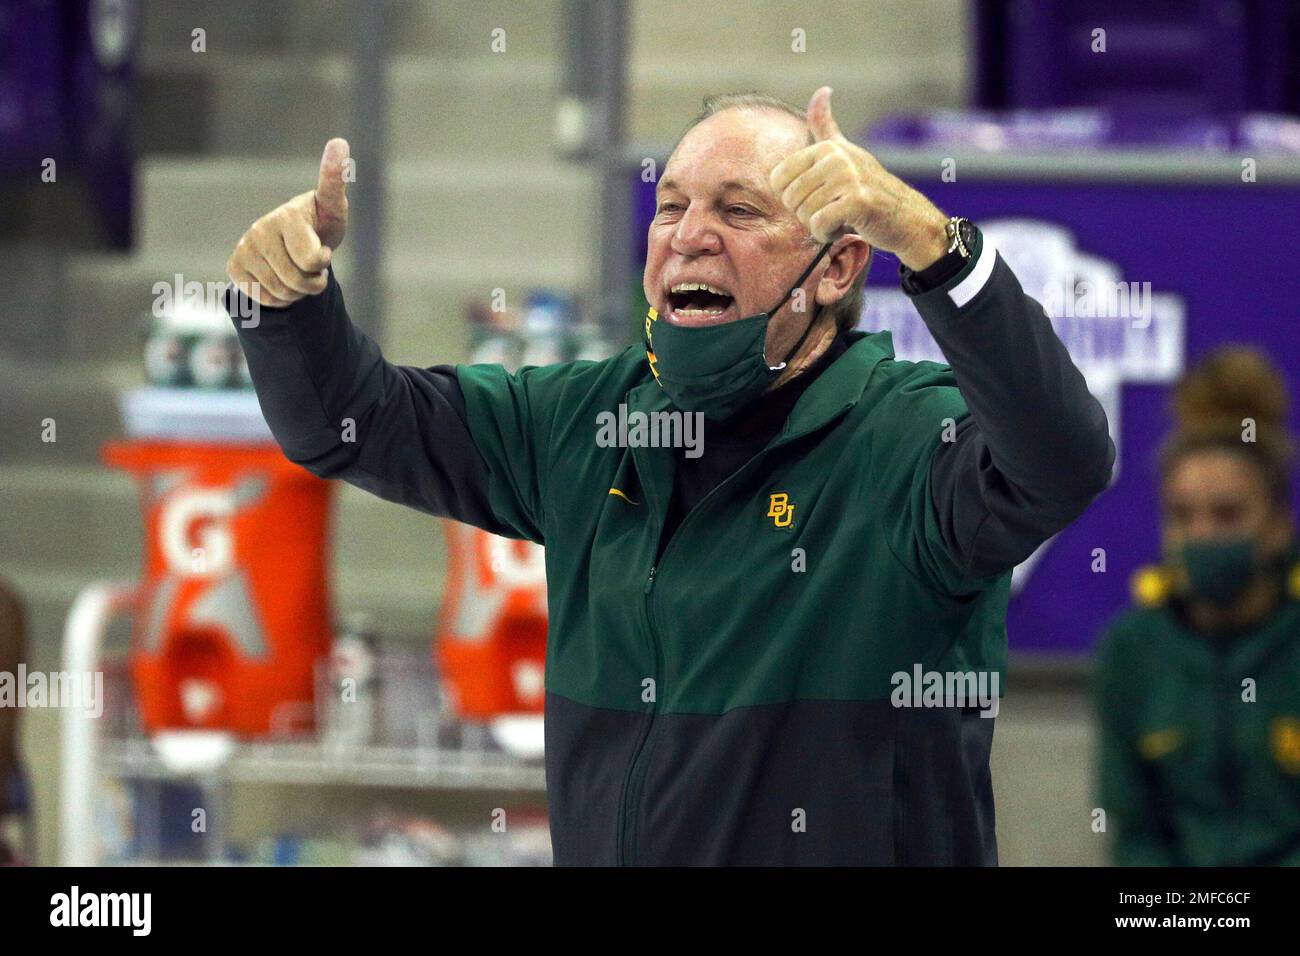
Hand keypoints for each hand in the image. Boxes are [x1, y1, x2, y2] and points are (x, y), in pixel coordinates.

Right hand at [226, 138, 350, 306]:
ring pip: (281, 292)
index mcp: (287, 215)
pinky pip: (264, 298)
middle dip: (313, 282)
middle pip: (297, 281)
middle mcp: (260, 228)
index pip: (312, 260)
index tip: (321, 248)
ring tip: (298, 272)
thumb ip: (336, 180)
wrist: (294, 243)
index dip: (322, 262)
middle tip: (313, 267)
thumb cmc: (320, 223)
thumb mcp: (333, 207)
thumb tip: (339, 142)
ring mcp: (244, 247)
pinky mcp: (235, 265)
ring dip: (297, 291)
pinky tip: (280, 279)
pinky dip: (279, 297)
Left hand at [769, 87, 948, 270]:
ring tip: (843, 217)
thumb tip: (822, 90)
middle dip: (807, 214)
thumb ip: (826, 126)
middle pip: (790, 199)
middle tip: (833, 209)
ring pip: (804, 214)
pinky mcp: (856, 201)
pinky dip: (827, 234)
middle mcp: (836, 158)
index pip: (778, 179)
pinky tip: (844, 228)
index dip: (793, 197)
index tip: (819, 196)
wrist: (906, 217)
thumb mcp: (845, 152)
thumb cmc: (870, 189)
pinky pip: (819, 225)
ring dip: (820, 225)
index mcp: (827, 147)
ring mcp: (847, 178)